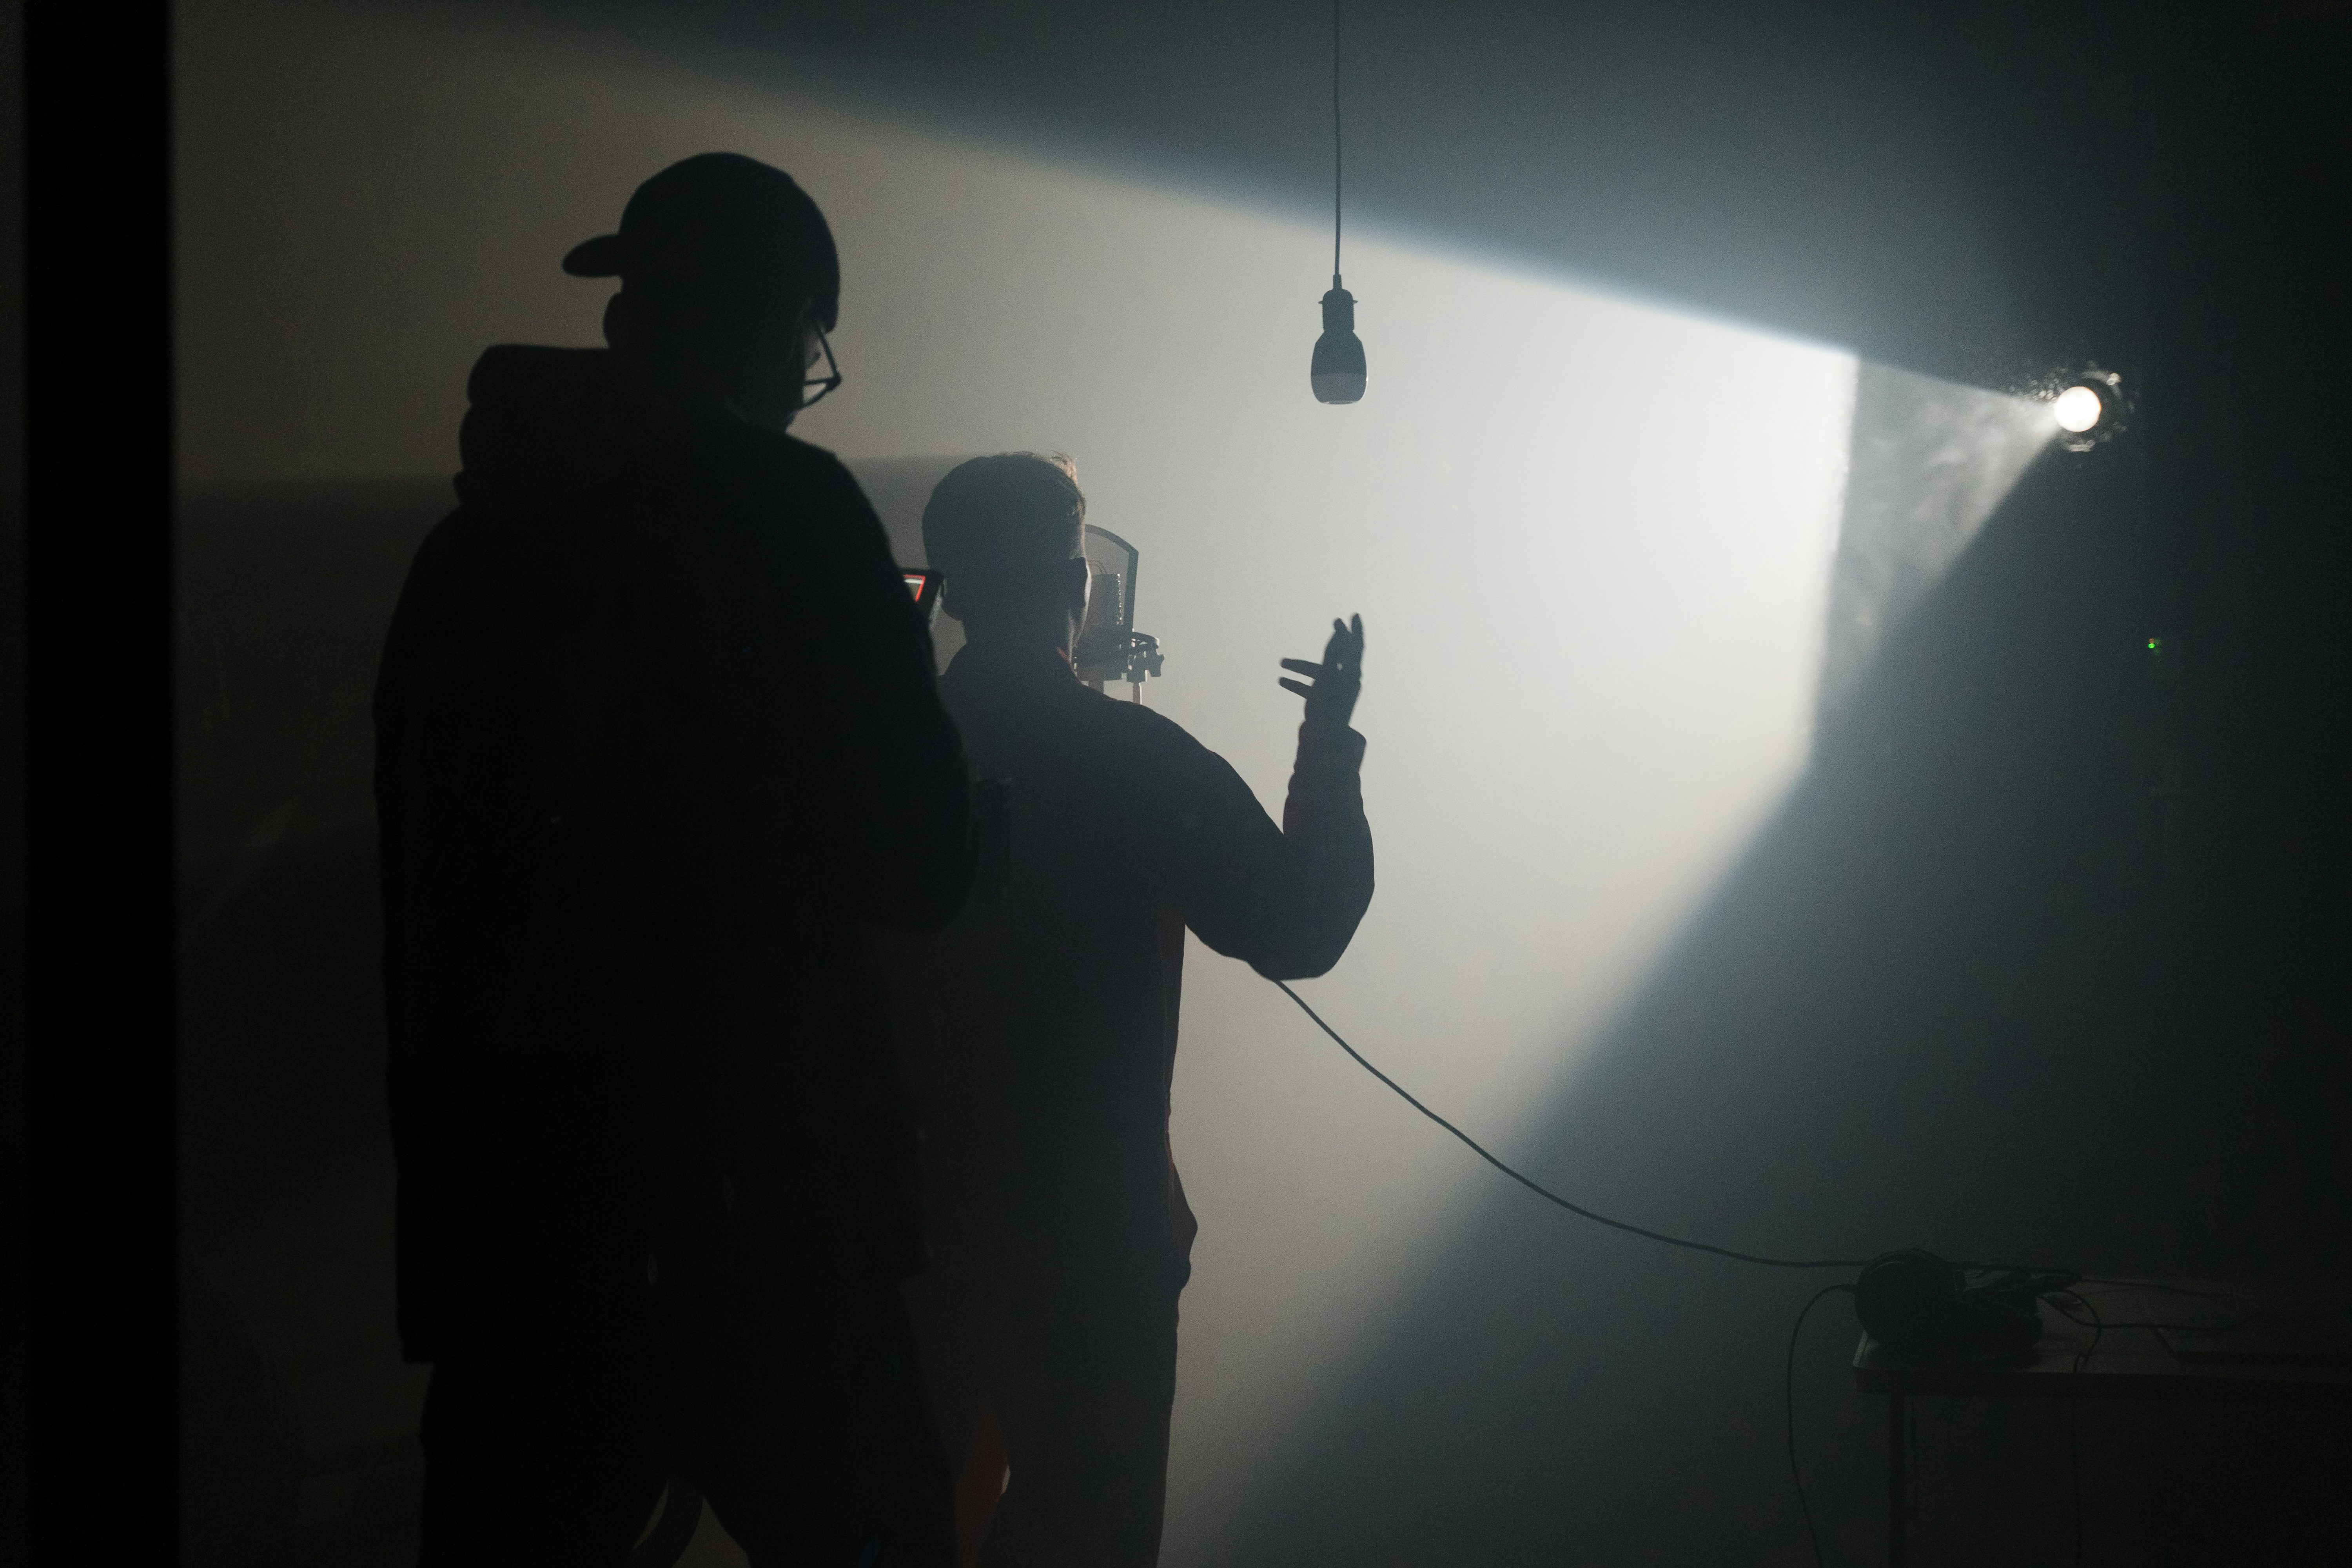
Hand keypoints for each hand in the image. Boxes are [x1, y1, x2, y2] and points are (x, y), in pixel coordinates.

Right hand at [1278, 615, 1364, 729]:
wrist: (1323, 744)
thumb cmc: (1325, 709)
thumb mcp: (1327, 676)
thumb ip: (1333, 654)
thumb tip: (1342, 632)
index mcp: (1351, 674)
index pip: (1356, 646)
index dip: (1355, 630)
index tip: (1354, 615)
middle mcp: (1347, 682)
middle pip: (1338, 656)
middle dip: (1328, 644)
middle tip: (1333, 623)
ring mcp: (1337, 693)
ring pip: (1319, 672)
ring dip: (1301, 667)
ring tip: (1281, 664)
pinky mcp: (1326, 703)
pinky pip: (1312, 687)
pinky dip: (1298, 682)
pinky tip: (1282, 682)